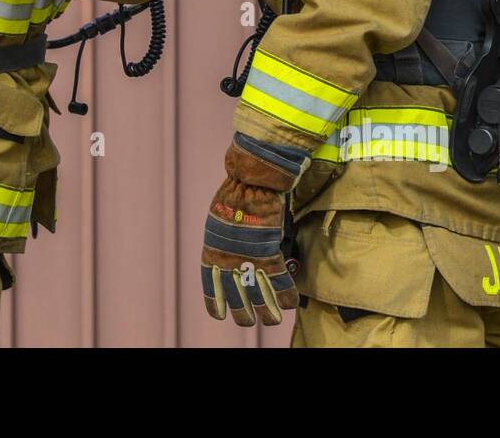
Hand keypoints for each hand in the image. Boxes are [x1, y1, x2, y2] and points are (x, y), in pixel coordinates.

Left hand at [201, 133, 308, 326]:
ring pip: (259, 296)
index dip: (215, 302)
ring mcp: (250, 257)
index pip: (210, 285)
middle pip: (235, 296)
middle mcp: (228, 259)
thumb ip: (224, 242)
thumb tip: (229, 255)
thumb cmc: (234, 194)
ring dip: (266, 312)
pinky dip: (286, 294)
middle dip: (242, 313)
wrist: (250, 179)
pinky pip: (279, 281)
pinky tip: (289, 305)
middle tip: (248, 321)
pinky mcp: (270, 252)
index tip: (218, 315)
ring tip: (271, 321)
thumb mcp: (219, 220)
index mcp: (212, 250)